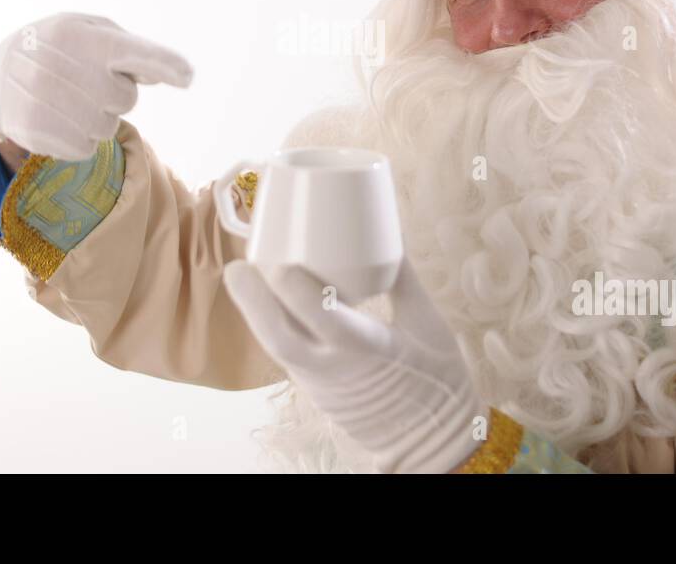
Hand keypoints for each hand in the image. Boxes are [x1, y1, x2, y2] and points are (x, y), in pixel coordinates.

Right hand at [0, 12, 192, 161]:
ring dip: (96, 119)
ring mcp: (45, 99)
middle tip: (88, 83)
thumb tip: (158, 76)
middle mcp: (62, 65)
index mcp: (83, 35)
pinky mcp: (34, 131)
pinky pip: (85, 149)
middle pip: (125, 99)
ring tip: (68, 100)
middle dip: (115, 95)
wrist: (2, 69)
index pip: (131, 50)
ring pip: (106, 128)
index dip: (162, 62)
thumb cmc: (63, 47)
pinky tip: (57, 119)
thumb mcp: (91, 32)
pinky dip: (79, 140)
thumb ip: (129, 51)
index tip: (187, 77)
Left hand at [222, 254, 488, 473]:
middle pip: (282, 340)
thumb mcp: (428, 322)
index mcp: (372, 350)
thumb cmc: (437, 378)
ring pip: (278, 349)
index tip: (280, 263)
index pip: (328, 322)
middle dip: (253, 303)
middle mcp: (338, 371)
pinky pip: (287, 356)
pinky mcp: (316, 392)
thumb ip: (403, 278)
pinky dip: (273, 326)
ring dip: (256, 313)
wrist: (432, 440)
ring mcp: (322, 386)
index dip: (298, 294)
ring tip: (243, 278)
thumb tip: (385, 235)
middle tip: (237, 267)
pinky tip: (266, 302)